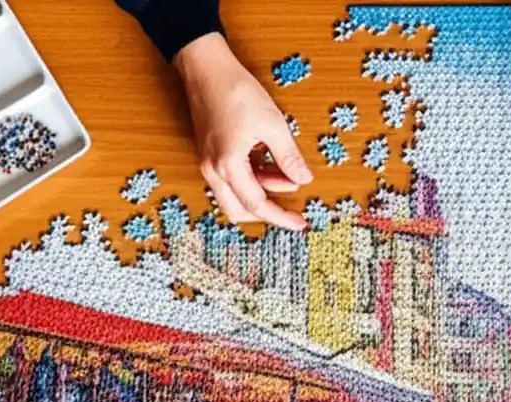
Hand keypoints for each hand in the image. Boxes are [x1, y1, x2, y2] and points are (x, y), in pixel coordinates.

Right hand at [174, 33, 311, 229]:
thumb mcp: (272, 124)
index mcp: (228, 166)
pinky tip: (270, 165)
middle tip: (292, 211)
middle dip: (267, 212)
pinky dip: (251, 180)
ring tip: (287, 175)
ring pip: (235, 196)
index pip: (257, 204)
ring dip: (261, 192)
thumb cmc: (237, 91)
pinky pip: (230, 180)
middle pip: (240, 209)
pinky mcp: (210, 154)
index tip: (299, 224)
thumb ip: (288, 156)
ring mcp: (208, 163)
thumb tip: (304, 180)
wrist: (207, 69)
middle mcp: (213, 170)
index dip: (280, 217)